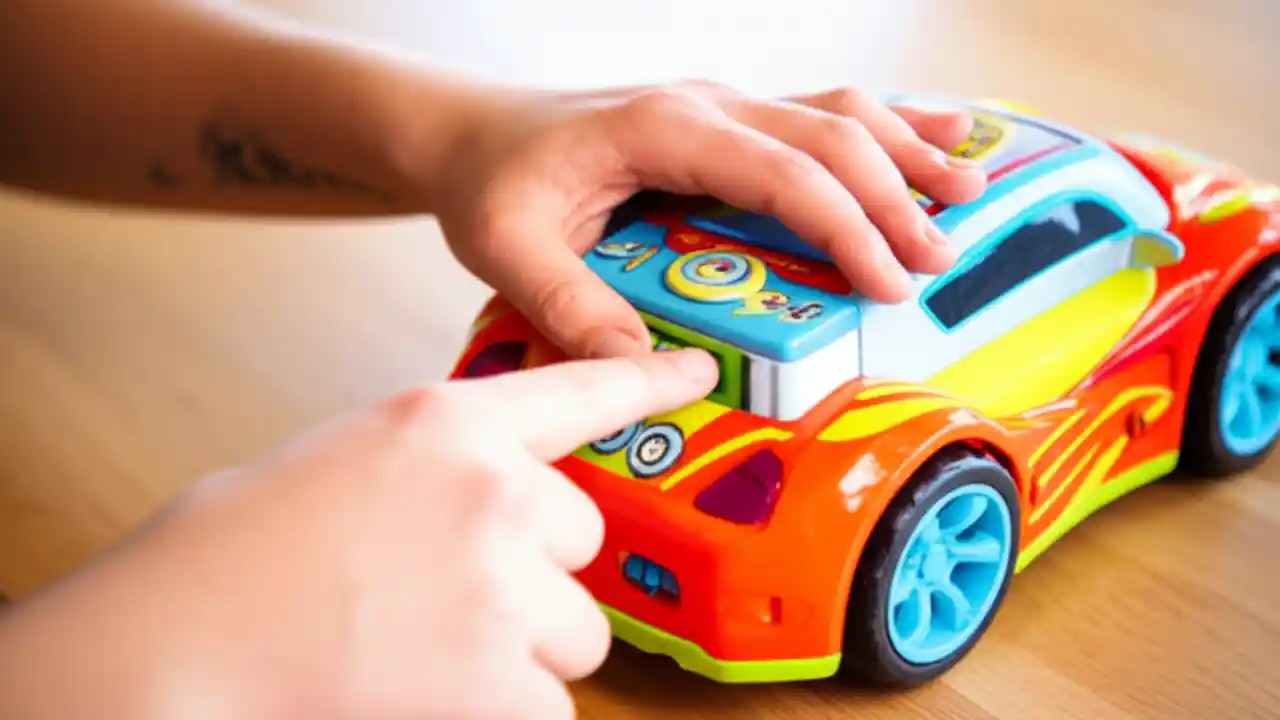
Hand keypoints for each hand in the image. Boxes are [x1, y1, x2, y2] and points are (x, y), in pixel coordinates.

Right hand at [0, 349, 717, 719]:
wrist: (177, 644)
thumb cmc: (242, 555)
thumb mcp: (352, 463)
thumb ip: (444, 467)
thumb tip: (510, 505)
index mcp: (448, 423)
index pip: (578, 389)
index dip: (646, 377)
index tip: (696, 371)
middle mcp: (496, 492)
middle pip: (582, 541)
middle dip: (532, 575)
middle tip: (441, 596)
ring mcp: (506, 587)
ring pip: (574, 633)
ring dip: (518, 651)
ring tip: (421, 649)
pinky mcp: (503, 683)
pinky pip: (548, 707)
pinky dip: (499, 711)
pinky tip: (424, 692)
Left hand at [427, 81, 986, 359]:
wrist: (472, 132)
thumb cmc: (493, 181)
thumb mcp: (509, 248)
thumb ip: (571, 307)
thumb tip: (649, 368)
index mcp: (663, 130)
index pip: (782, 173)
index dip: (845, 226)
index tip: (888, 283)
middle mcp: (704, 105)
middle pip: (829, 138)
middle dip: (895, 198)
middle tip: (940, 261)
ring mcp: (720, 106)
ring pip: (836, 112)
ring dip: (905, 150)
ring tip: (967, 191)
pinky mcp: (725, 122)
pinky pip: (816, 114)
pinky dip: (881, 126)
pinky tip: (931, 135)